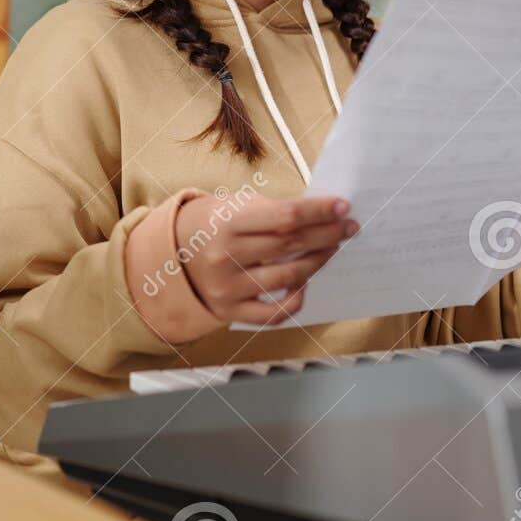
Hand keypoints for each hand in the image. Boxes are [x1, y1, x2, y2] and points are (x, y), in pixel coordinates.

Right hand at [169, 193, 356, 334]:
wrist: (172, 253)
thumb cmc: (214, 224)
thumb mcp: (236, 206)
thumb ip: (275, 212)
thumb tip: (322, 215)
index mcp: (227, 224)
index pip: (284, 216)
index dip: (318, 211)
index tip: (342, 206)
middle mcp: (225, 257)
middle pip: (290, 244)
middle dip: (326, 234)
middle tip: (348, 226)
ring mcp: (228, 288)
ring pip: (288, 277)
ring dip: (317, 261)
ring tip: (331, 248)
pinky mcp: (230, 312)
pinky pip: (274, 314)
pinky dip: (296, 299)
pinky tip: (305, 282)